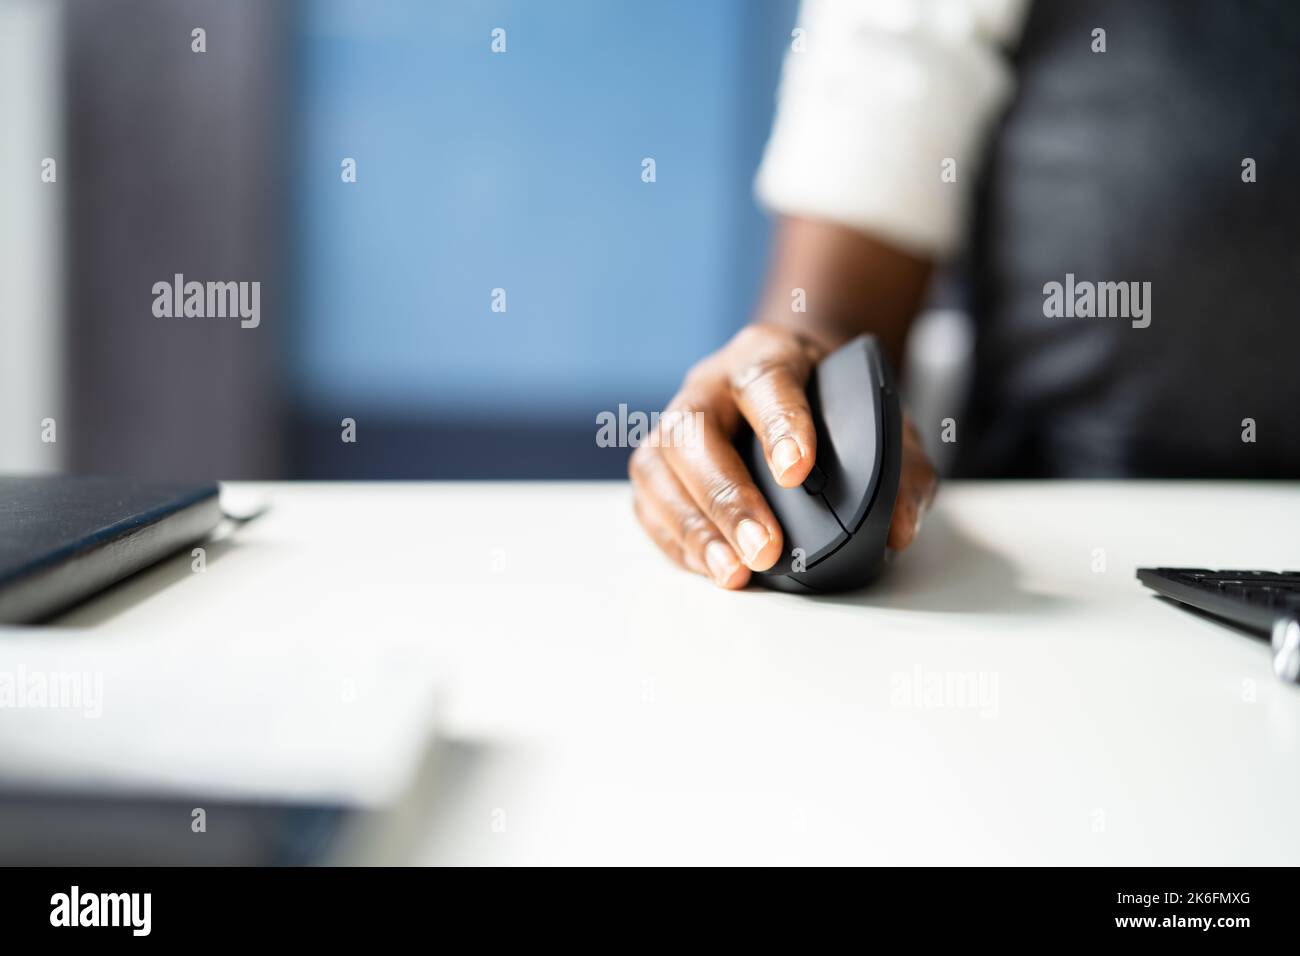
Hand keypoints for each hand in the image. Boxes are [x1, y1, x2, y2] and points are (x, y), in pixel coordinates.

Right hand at [630, 323, 937, 588]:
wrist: (789, 379)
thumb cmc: (831, 400)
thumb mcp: (882, 417)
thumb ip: (902, 466)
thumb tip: (900, 527)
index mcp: (766, 354)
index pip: (765, 382)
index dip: (779, 425)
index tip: (798, 472)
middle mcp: (709, 383)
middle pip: (695, 431)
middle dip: (728, 496)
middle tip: (765, 550)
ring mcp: (674, 420)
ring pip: (658, 466)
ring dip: (693, 526)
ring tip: (734, 573)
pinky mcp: (658, 462)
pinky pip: (649, 500)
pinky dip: (676, 539)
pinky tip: (710, 567)